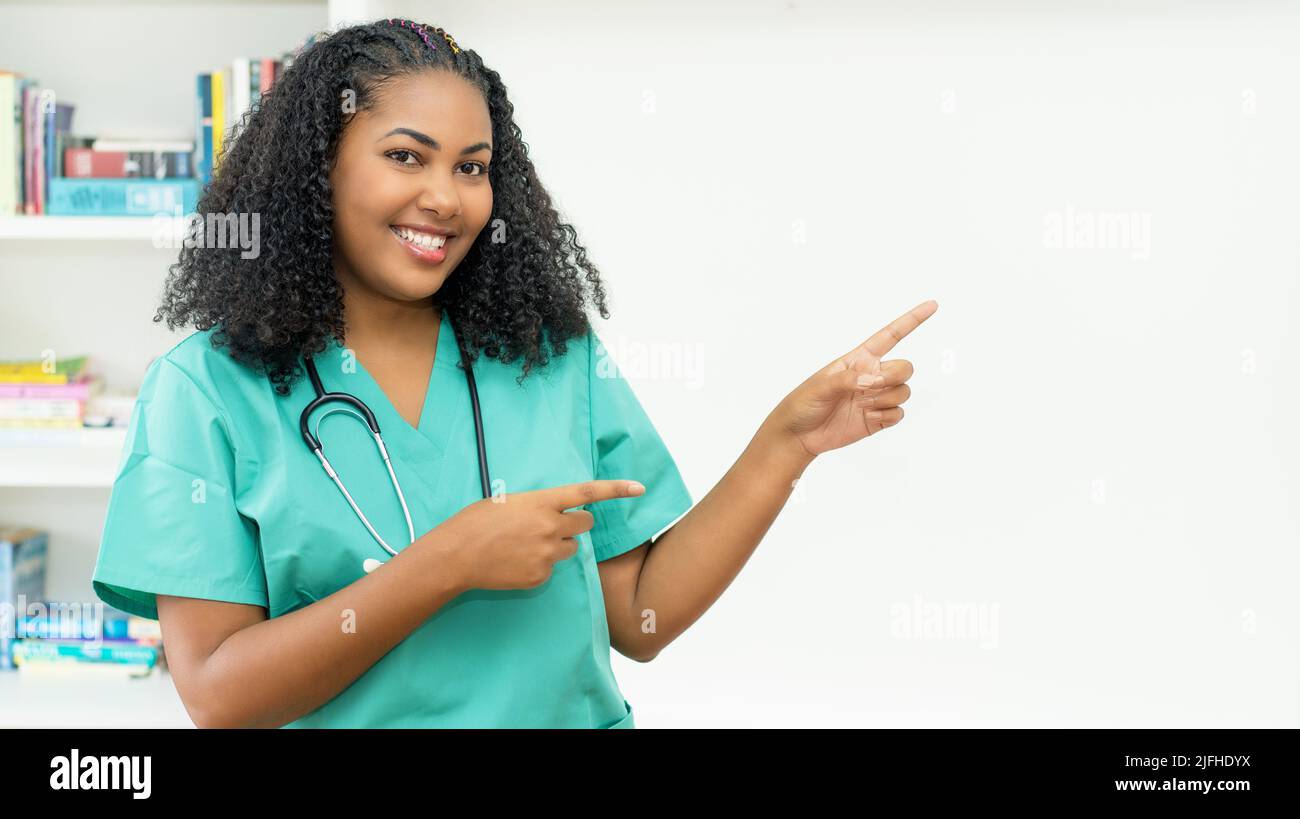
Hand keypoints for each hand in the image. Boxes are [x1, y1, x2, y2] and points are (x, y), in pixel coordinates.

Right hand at [437, 479, 645, 591]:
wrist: (456, 556)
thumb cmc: (475, 522)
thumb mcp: (506, 501)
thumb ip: (536, 505)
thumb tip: (552, 512)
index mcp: (541, 502)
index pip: (587, 493)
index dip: (616, 490)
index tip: (639, 488)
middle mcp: (550, 526)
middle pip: (585, 524)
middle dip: (577, 523)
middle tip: (554, 525)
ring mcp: (547, 554)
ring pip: (570, 548)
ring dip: (557, 545)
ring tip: (526, 545)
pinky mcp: (540, 576)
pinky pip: (552, 569)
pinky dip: (540, 565)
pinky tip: (516, 562)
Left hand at [767, 299, 937, 458]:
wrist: (799, 434)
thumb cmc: (805, 402)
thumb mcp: (820, 385)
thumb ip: (847, 379)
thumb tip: (872, 381)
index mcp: (859, 359)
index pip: (891, 335)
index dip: (912, 320)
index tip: (932, 305)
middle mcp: (872, 375)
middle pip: (905, 367)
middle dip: (894, 375)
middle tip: (870, 387)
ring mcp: (877, 397)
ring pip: (904, 391)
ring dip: (886, 398)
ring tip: (861, 405)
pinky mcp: (879, 418)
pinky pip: (899, 413)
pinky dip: (886, 416)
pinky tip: (866, 417)